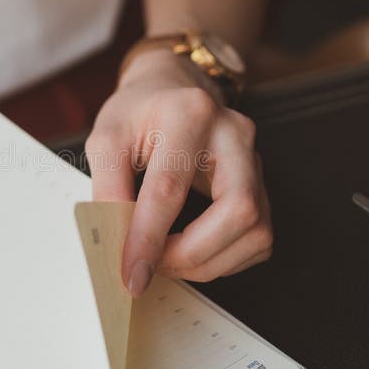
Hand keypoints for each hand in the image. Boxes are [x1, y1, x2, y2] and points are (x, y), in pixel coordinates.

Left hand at [85, 48, 271, 295]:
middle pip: (237, 210)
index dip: (149, 238)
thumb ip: (108, 188)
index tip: (131, 273)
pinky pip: (257, 240)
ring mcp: (256, 161)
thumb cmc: (138, 116)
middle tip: (153, 266)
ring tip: (167, 259)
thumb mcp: (106, 139)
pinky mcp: (262, 187)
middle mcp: (235, 133)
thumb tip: (116, 243)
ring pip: (255, 231)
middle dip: (192, 254)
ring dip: (207, 261)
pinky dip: (223, 259)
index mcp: (190, 112)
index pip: (171, 187)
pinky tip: (192, 251)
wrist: (169, 95)